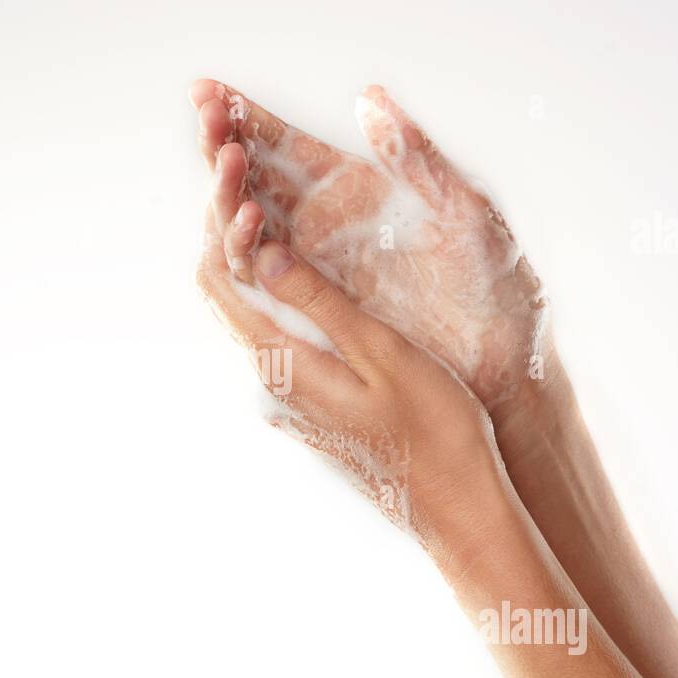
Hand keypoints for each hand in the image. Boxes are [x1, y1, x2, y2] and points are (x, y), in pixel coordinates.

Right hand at [190, 79, 547, 406]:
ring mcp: (314, 268)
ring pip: (249, 227)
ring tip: (221, 161)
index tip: (207, 89)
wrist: (500, 366)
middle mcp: (325, 225)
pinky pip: (262, 281)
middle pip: (255, 178)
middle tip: (204, 114)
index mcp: (357, 190)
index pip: (286, 144)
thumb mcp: (464, 212)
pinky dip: (242, 255)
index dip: (246, 116)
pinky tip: (231, 232)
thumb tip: (372, 99)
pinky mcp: (313, 311)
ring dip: (227, 195)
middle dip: (223, 145)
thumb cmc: (496, 285)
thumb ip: (417, 158)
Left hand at [195, 141, 502, 546]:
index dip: (223, 218)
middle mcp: (271, 385)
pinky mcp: (308, 409)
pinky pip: (275, 338)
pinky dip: (276, 293)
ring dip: (250, 259)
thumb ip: (321, 302)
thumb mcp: (383, 353)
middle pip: (225, 294)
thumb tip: (264, 250)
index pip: (222, 280)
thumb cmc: (435, 433)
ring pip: (248, 315)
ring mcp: (287, 401)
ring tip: (269, 201)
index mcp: (282, 366)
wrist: (456, 511)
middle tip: (245, 167)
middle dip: (227, 228)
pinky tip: (304, 267)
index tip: (243, 166)